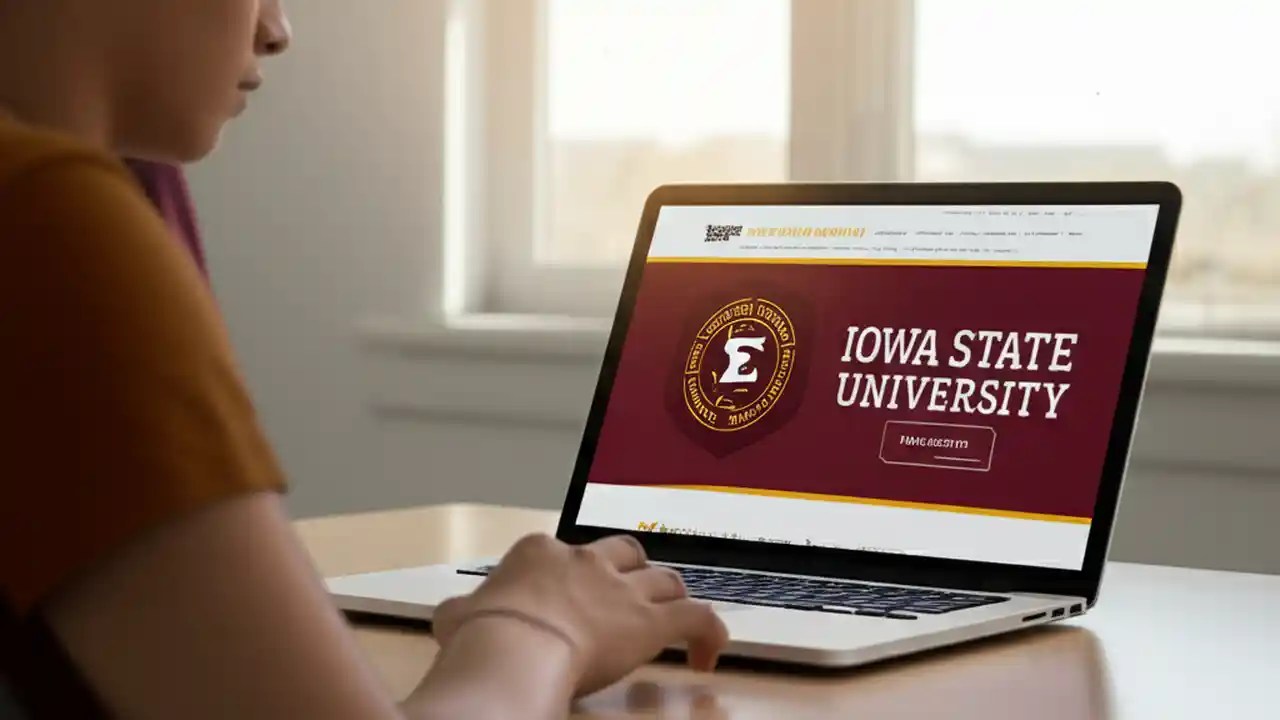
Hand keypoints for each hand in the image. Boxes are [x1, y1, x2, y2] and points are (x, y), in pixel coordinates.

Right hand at [432, 533, 728, 695]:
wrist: (511, 648)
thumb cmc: (481, 634)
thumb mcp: (457, 615)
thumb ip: (460, 610)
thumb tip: (452, 616)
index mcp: (540, 552)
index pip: (565, 553)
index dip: (571, 576)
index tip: (565, 600)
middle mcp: (586, 561)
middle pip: (625, 554)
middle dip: (631, 572)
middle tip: (629, 598)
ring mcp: (621, 590)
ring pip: (665, 579)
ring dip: (670, 597)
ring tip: (670, 621)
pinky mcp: (649, 622)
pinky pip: (697, 618)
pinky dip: (709, 634)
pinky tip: (708, 654)